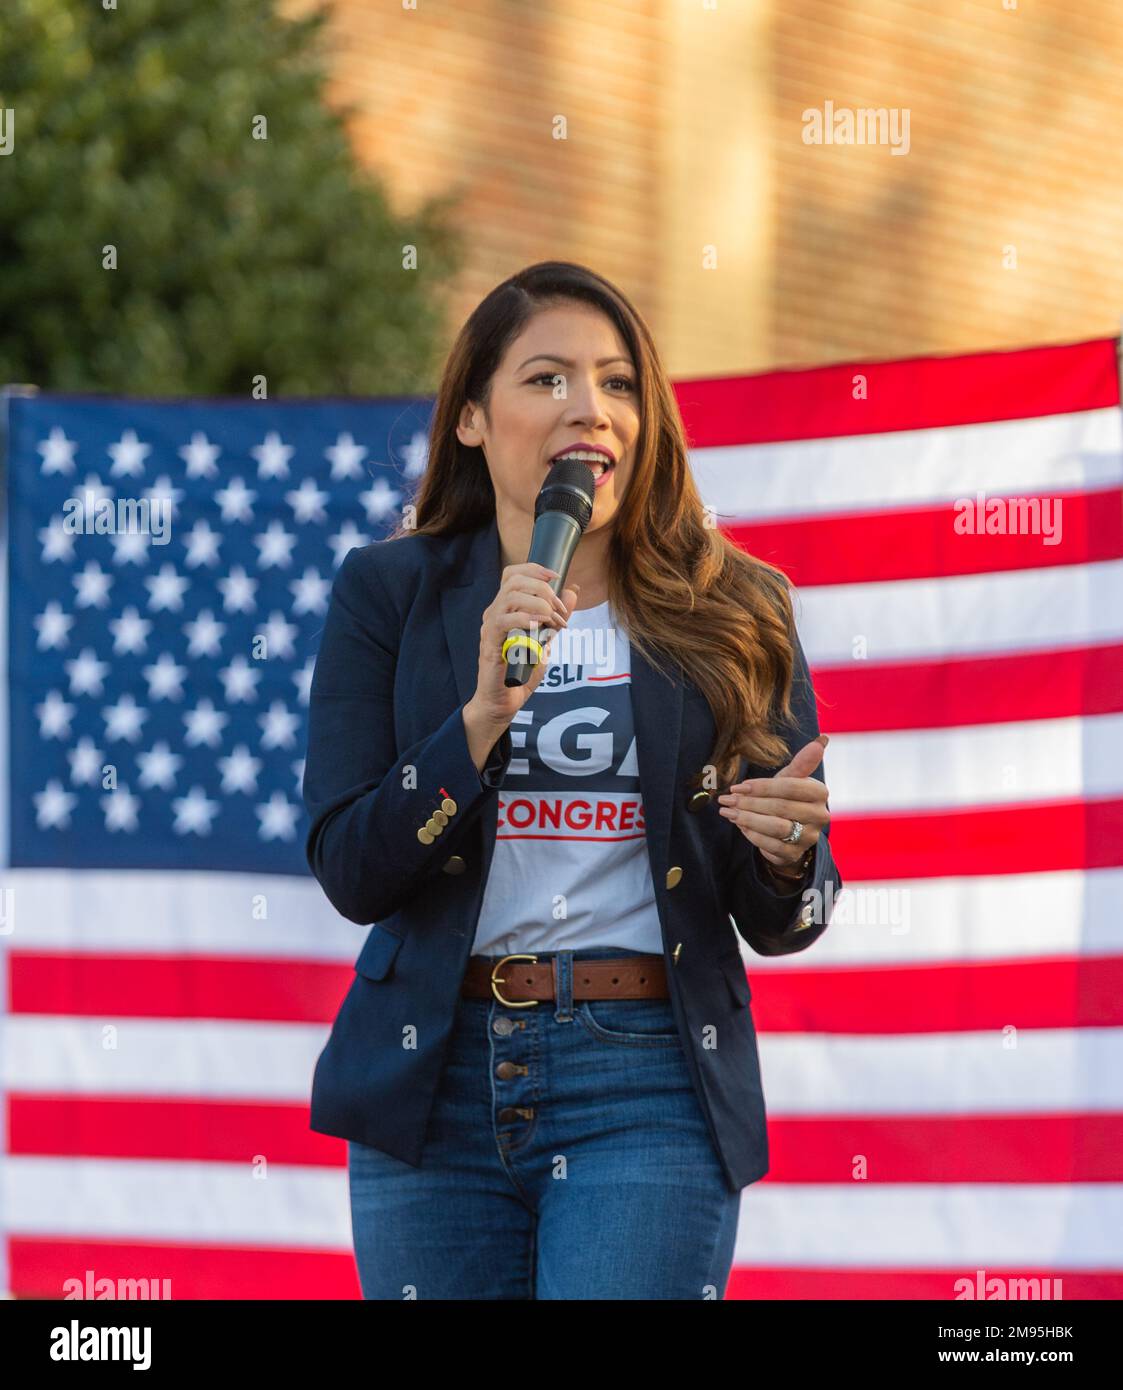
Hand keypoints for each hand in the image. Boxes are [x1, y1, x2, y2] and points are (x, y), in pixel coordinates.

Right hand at [466, 562, 578, 730]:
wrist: (503, 701)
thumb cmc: (521, 672)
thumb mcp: (545, 639)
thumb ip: (556, 616)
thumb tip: (572, 591)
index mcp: (506, 608)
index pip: (513, 574)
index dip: (535, 569)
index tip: (557, 577)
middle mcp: (495, 613)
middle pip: (514, 580)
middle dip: (544, 590)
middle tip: (560, 611)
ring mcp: (490, 627)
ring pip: (511, 596)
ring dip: (539, 604)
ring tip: (553, 621)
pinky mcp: (489, 643)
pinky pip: (503, 620)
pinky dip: (524, 619)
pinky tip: (538, 628)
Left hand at [717, 735, 830, 874]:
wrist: (791, 831)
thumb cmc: (787, 798)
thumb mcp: (791, 779)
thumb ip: (801, 763)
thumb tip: (821, 739)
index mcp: (820, 793)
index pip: (790, 787)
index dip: (762, 787)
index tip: (738, 786)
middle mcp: (820, 816)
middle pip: (780, 808)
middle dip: (749, 803)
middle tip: (727, 798)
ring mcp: (809, 837)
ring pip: (775, 827)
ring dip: (747, 819)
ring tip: (728, 811)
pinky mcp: (795, 854)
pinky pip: (770, 845)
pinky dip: (752, 835)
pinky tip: (739, 825)